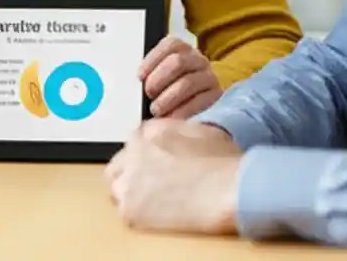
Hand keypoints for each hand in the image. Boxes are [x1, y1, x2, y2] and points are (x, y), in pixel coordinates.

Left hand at [106, 120, 241, 234]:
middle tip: (151, 184)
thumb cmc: (223, 162)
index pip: (135, 141)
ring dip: (131, 191)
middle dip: (132, 171)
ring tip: (154, 201)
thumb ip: (176, 131)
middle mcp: (131, 152)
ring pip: (117, 186)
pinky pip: (124, 210)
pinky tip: (157, 215)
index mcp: (148, 132)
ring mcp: (128, 182)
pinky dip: (138, 213)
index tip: (155, 164)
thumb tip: (173, 140)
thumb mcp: (200, 131)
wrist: (228, 189)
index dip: (147, 154)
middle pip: (120, 163)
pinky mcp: (130, 209)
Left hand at [139, 37, 221, 117]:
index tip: (140, 76)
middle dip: (158, 79)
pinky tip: (172, 118)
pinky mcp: (216, 96)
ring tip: (157, 110)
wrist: (192, 119)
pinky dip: (182, 110)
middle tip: (149, 93)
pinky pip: (200, 101)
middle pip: (178, 61)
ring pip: (188, 82)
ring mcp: (209, 77)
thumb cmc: (169, 96)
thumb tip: (139, 81)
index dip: (153, 60)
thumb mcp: (159, 82)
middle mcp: (198, 61)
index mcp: (183, 51)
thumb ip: (149, 77)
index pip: (171, 45)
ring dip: (168, 98)